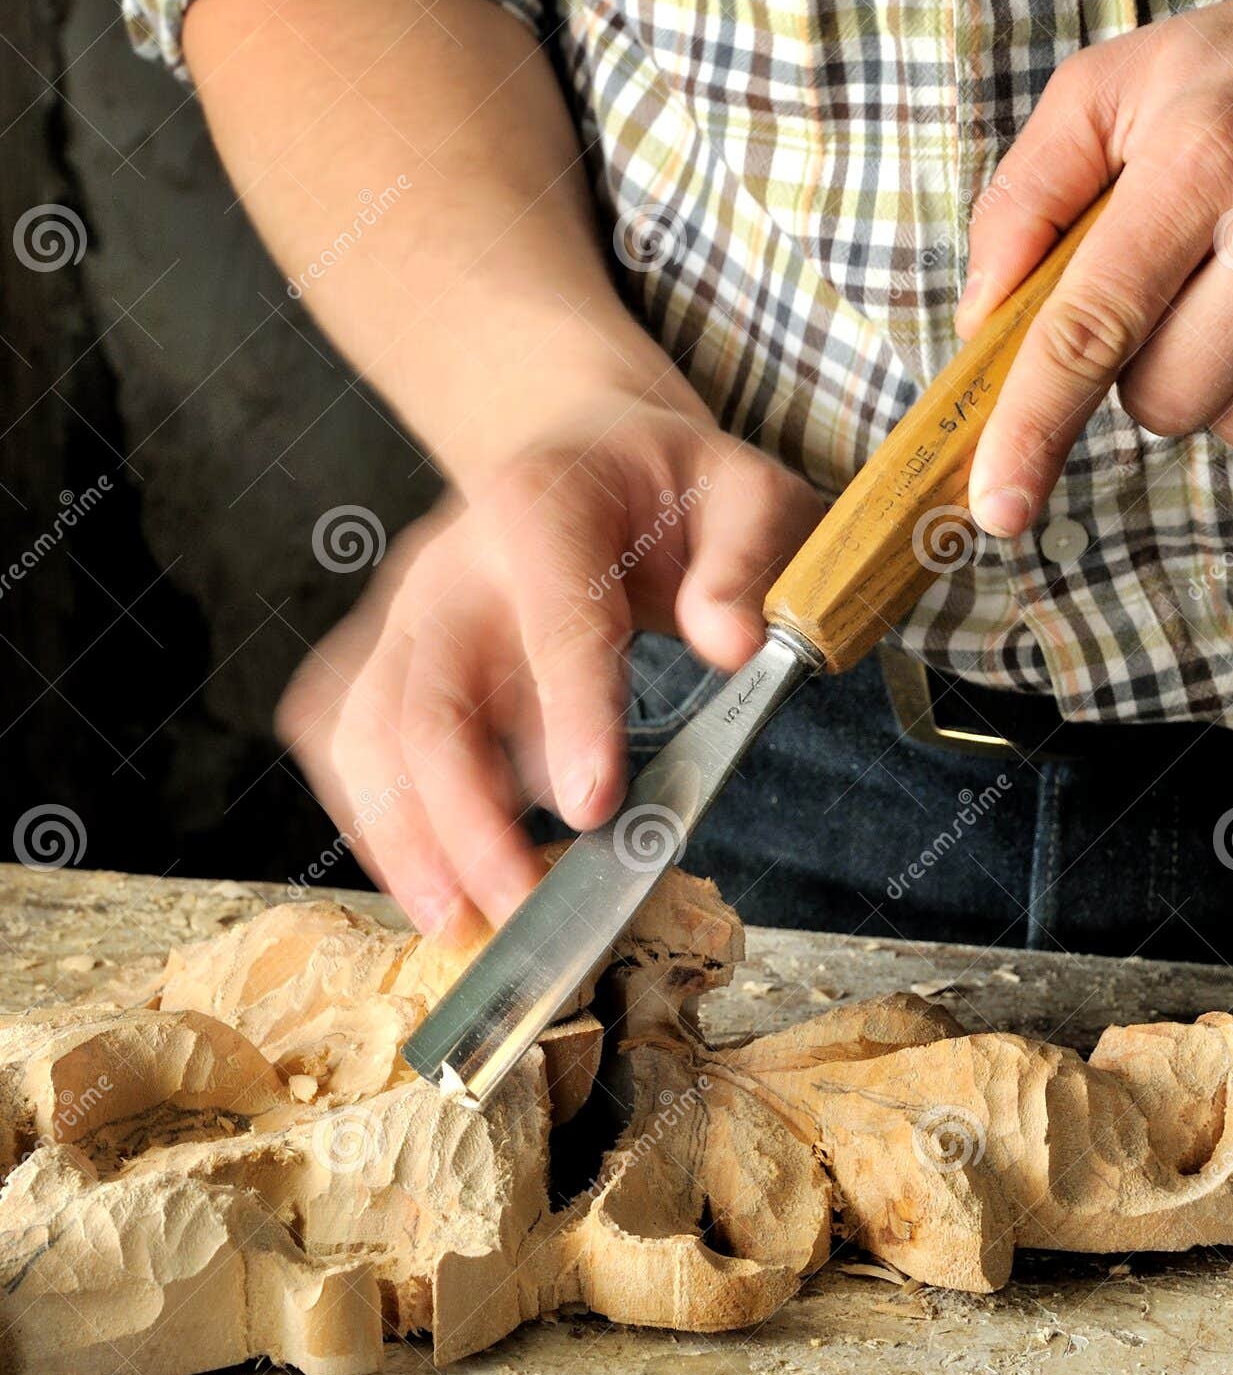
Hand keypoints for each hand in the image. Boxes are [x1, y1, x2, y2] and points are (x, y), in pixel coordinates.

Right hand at [277, 376, 821, 932]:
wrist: (578, 452)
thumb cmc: (669, 486)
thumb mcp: (744, 490)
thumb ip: (747, 556)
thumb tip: (732, 642)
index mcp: (542, 504)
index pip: (552, 617)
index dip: (569, 714)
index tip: (592, 808)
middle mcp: (450, 560)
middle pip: (429, 693)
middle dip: (464, 814)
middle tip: (521, 908)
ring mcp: (404, 609)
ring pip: (368, 728)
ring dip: (402, 834)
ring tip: (458, 922)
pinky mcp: (383, 652)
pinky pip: (344, 738)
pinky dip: (369, 814)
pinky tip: (421, 876)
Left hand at [956, 0, 1232, 537]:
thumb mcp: (1127, 81)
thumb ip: (1028, 195)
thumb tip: (983, 323)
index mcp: (1206, 154)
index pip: (1091, 326)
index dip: (1031, 427)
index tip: (996, 507)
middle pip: (1160, 402)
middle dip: (1146, 365)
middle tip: (1189, 277)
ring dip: (1225, 379)